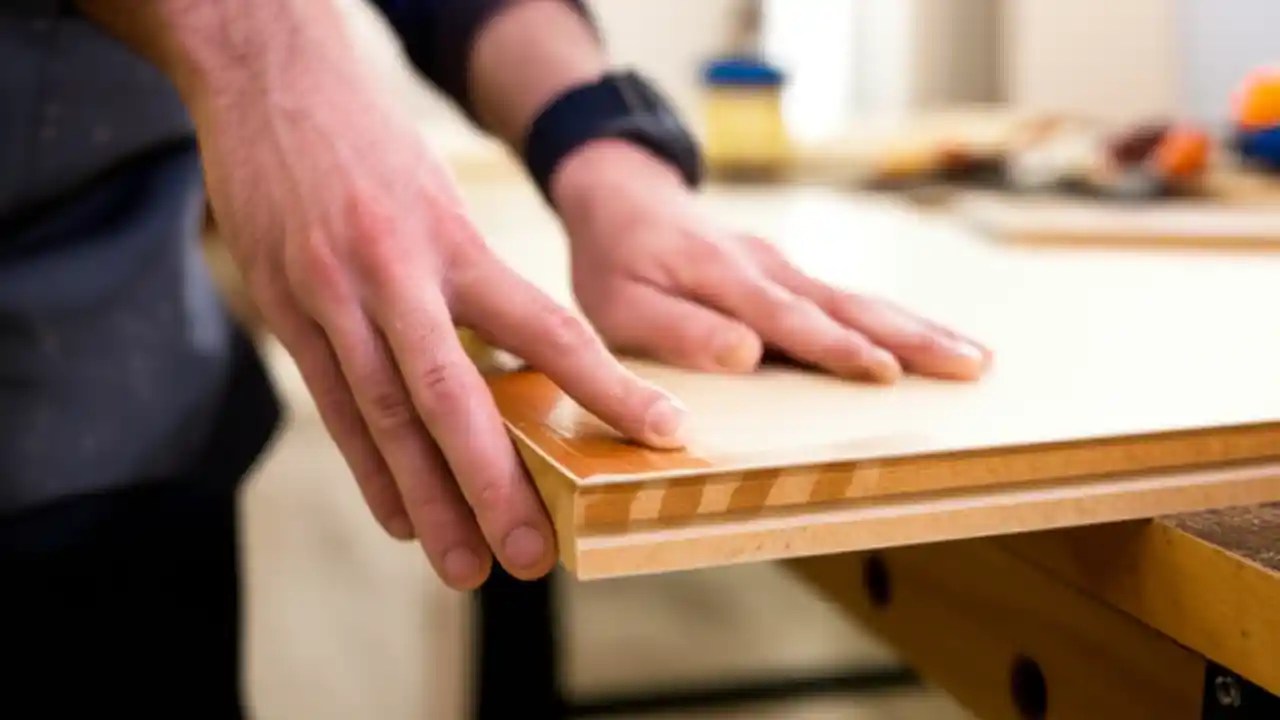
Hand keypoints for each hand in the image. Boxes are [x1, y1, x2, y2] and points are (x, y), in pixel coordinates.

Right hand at [166, 12, 685, 590]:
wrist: (271, 79)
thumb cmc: (374, 145)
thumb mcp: (441, 200)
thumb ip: (474, 285)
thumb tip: (514, 373)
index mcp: (456, 243)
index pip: (547, 330)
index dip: (608, 389)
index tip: (663, 435)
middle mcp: (397, 275)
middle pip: (453, 400)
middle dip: (494, 487)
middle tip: (532, 556)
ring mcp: (333, 297)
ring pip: (388, 418)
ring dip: (428, 501)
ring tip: (463, 567)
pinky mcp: (285, 311)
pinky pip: (333, 406)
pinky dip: (368, 469)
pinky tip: (398, 517)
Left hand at [552, 140, 992, 380]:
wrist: (625, 198)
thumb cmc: (617, 262)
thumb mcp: (620, 305)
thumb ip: (678, 330)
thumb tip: (747, 355)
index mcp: (725, 279)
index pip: (788, 318)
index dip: (835, 347)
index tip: (884, 370)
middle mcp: (767, 270)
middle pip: (847, 305)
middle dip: (912, 337)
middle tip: (972, 364)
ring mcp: (784, 269)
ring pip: (858, 301)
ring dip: (918, 329)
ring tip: (976, 357)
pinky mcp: (789, 275)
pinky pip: (846, 300)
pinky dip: (892, 321)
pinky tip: (928, 341)